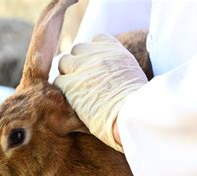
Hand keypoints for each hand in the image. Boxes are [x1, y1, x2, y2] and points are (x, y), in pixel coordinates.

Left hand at [55, 34, 147, 151]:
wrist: (132, 115)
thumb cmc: (138, 105)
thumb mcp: (135, 77)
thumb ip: (121, 69)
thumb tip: (115, 78)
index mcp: (116, 51)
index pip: (98, 39)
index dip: (94, 53)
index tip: (96, 66)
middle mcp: (97, 54)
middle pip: (78, 49)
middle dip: (79, 63)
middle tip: (83, 81)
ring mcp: (82, 67)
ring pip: (64, 62)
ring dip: (68, 75)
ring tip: (76, 91)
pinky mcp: (70, 84)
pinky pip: (59, 82)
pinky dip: (63, 90)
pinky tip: (73, 102)